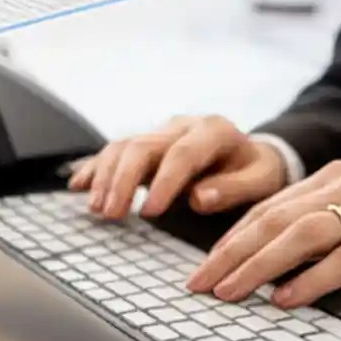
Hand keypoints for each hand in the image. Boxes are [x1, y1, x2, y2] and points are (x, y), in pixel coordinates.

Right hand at [68, 116, 287, 219]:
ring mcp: (160, 132)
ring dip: (105, 177)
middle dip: (123, 181)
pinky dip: (96, 168)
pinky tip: (78, 186)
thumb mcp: (262, 181)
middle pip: (142, 146)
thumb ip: (234, 189)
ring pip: (123, 146)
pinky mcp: (146, 144)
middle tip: (112, 213)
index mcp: (214, 131)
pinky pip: (115, 151)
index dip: (164, 182)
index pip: (182, 154)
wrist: (250, 153)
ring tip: (97, 209)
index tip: (151, 213)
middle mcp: (182, 126)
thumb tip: (198, 198)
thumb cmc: (257, 170)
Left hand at [188, 161, 340, 307]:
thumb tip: (265, 264)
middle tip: (199, 283)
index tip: (201, 268)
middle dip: (229, 253)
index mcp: (330, 178)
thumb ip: (316, 228)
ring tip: (231, 291)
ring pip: (301, 235)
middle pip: (273, 219)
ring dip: (259, 265)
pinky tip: (286, 298)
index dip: (228, 239)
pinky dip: (312, 279)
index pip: (266, 208)